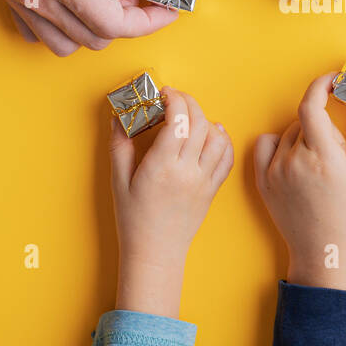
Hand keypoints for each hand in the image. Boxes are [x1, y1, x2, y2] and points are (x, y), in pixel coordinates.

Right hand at [108, 88, 233, 317]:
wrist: (155, 252)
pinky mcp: (212, 189)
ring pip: (217, 138)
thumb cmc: (134, 219)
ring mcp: (203, 180)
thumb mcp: (118, 181)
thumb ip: (120, 145)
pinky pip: (226, 158)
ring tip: (191, 116)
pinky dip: (223, 141)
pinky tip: (212, 134)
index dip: (174, 99)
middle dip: (188, 103)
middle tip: (175, 99)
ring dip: (206, 120)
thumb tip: (119, 117)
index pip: (178, 120)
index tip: (164, 93)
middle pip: (199, 123)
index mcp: (162, 167)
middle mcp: (187, 171)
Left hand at [253, 73, 345, 290]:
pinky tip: (295, 158)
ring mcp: (275, 172)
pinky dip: (280, 144)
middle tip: (339, 150)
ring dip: (306, 136)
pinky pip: (266, 145)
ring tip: (321, 164)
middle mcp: (294, 161)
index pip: (311, 105)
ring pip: (289, 133)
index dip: (321, 85)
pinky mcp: (263, 183)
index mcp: (323, 157)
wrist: (325, 254)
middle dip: (325, 124)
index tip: (333, 81)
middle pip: (306, 120)